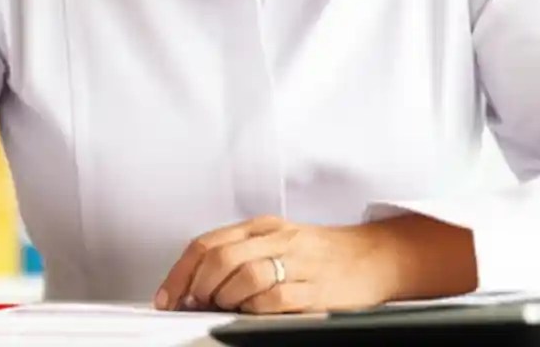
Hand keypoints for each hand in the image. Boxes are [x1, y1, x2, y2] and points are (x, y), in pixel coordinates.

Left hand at [155, 215, 395, 314]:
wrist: (373, 256)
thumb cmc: (321, 253)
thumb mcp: (275, 241)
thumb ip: (238, 254)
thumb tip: (193, 284)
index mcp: (261, 226)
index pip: (207, 244)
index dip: (180, 273)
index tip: (167, 296)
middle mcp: (277, 240)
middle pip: (220, 259)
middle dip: (198, 287)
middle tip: (195, 304)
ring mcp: (297, 263)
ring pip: (244, 276)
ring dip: (226, 297)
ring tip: (227, 307)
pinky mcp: (315, 290)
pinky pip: (275, 300)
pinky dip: (255, 310)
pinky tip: (253, 313)